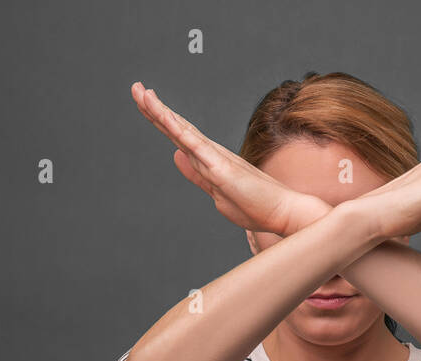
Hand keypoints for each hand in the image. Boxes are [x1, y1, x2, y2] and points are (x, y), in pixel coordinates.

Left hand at [130, 81, 322, 235]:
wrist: (284, 212)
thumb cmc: (256, 206)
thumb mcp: (216, 191)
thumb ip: (195, 173)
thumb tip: (175, 156)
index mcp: (209, 160)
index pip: (179, 136)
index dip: (160, 119)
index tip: (144, 102)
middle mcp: (211, 153)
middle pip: (177, 128)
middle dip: (154, 108)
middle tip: (136, 87)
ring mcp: (216, 158)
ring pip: (183, 131)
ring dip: (162, 112)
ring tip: (143, 93)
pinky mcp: (222, 168)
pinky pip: (196, 146)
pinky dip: (180, 130)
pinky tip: (165, 116)